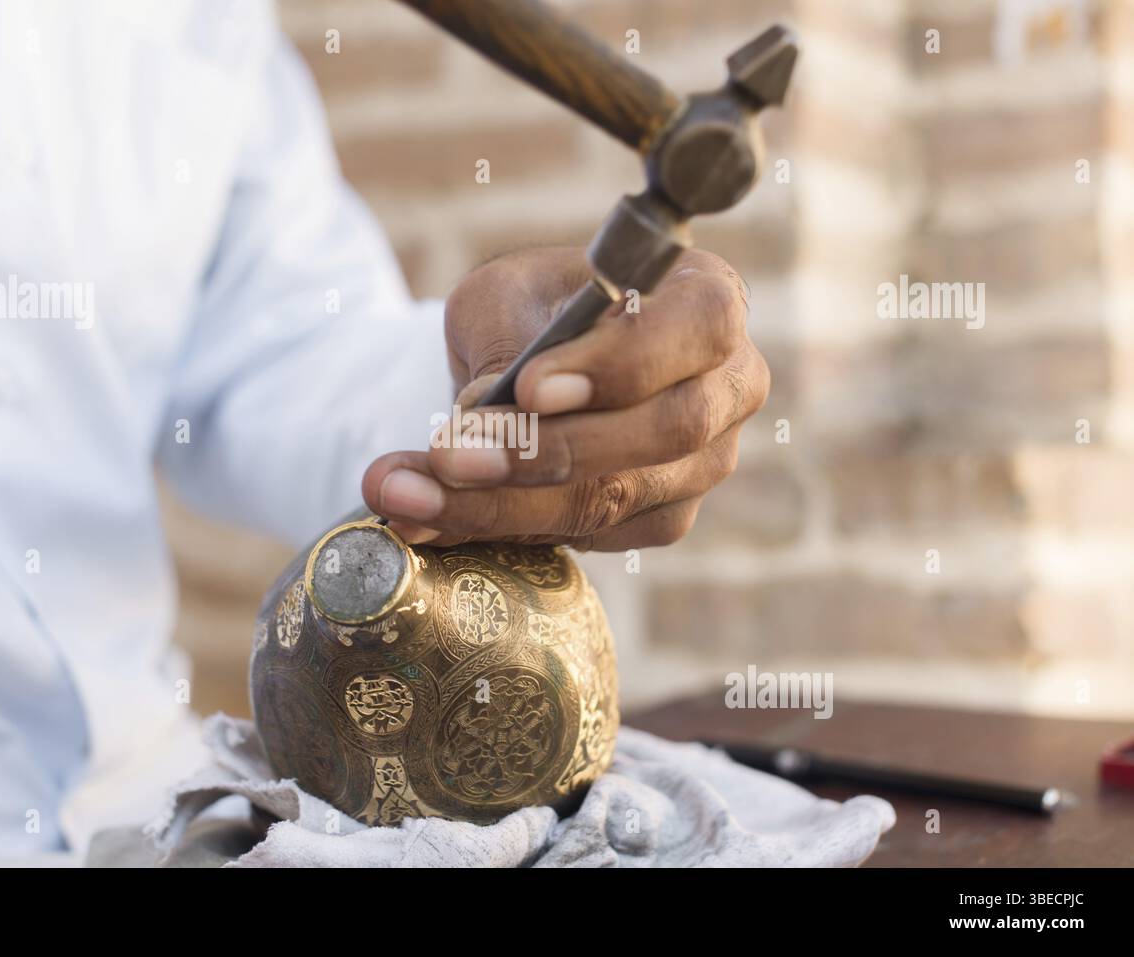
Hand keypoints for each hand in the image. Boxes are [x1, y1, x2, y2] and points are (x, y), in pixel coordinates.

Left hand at [360, 246, 768, 549]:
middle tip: (446, 455)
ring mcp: (704, 463)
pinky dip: (501, 528)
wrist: (533, 364)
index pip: (697, 330)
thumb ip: (504, 340)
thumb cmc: (533, 310)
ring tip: (405, 493)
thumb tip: (486, 417)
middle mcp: (729, 387)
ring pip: (615, 498)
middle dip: (543, 450)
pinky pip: (590, 536)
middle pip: (662, 431)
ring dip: (500, 503)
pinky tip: (429, 515)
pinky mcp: (663, 519)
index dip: (618, 364)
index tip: (529, 388)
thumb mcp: (506, 295)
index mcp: (708, 302)